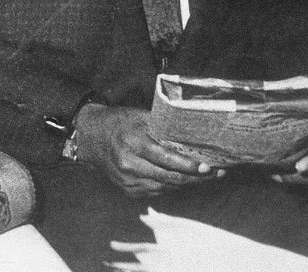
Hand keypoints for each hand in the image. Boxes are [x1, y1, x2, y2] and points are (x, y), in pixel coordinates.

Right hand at [75, 104, 221, 197]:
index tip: (209, 167)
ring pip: (165, 187)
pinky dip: (171, 186)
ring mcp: (128, 179)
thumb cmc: (119, 122)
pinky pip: (156, 191)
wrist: (90, 136)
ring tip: (204, 177)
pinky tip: (182, 180)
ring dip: (187, 183)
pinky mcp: (127, 189)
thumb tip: (192, 133)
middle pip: (170, 177)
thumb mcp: (139, 117)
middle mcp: (129, 163)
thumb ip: (163, 127)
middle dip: (196, 178)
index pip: (167, 159)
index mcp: (133, 142)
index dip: (190, 166)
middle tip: (216, 174)